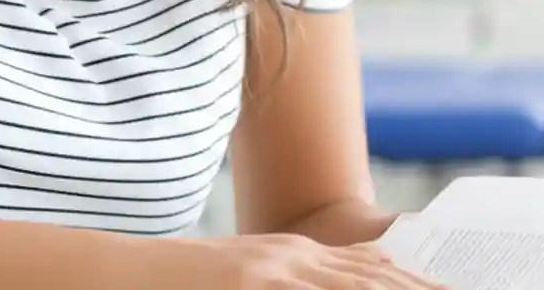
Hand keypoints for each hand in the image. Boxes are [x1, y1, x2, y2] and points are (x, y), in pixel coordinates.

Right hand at [149, 234, 446, 288]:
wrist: (122, 272)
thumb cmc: (186, 286)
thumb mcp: (254, 276)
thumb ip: (299, 281)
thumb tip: (358, 279)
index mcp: (297, 256)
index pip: (377, 270)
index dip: (421, 284)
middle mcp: (294, 259)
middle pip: (378, 278)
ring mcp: (273, 272)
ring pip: (356, 288)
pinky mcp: (251, 284)